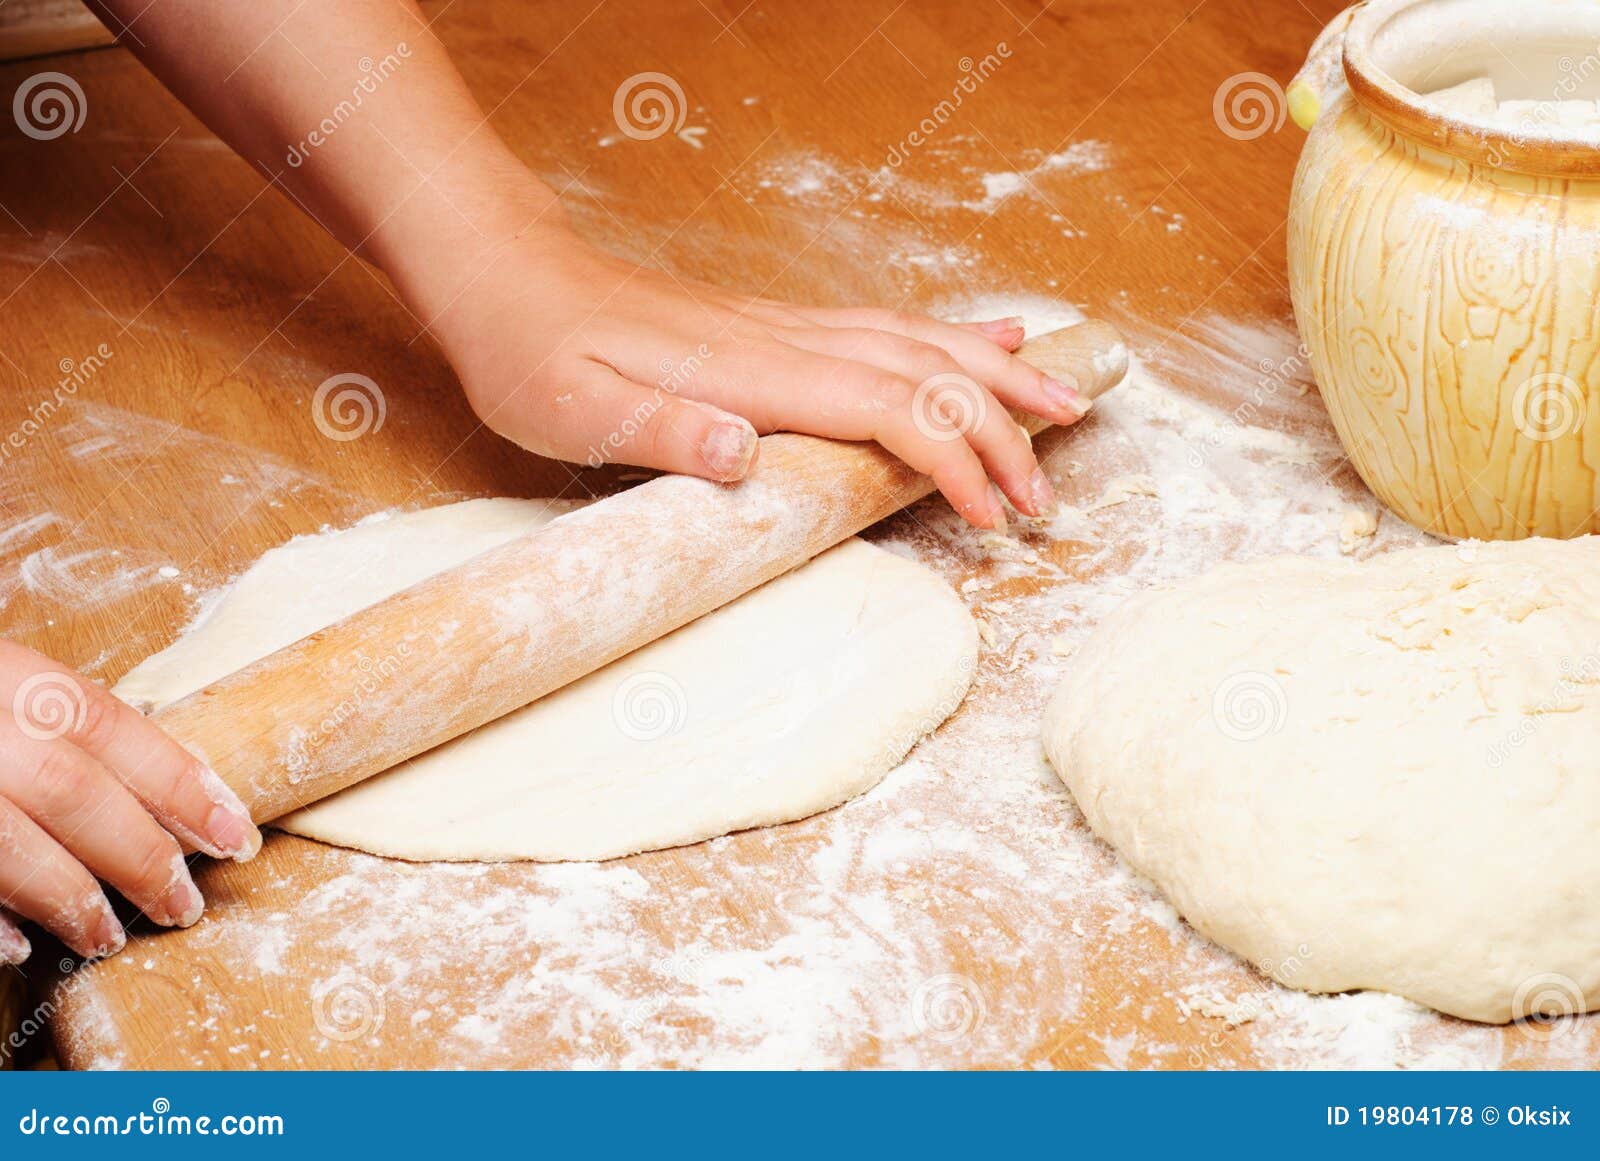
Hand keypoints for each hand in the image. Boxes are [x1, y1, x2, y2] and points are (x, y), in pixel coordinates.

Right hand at [0, 644, 260, 964]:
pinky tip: (15, 944)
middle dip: (139, 855)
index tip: (233, 832)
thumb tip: (168, 794)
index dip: (179, 783)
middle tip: (185, 903)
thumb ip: (60, 730)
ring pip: (5, 843)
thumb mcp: (6, 690)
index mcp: (4, 673)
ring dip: (68, 898)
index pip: (110, 726)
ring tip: (108, 935)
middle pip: (68, 790)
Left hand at [426, 226, 1092, 529]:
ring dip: (997, 375)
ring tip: (1065, 402)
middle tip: (1049, 490)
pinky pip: (886, 326)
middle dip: (1001, 430)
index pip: (884, 409)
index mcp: (751, 372)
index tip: (995, 515)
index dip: (952, 460)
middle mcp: (785, 340)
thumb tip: (742, 457)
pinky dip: (951, 335)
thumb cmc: (530, 350)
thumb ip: (661, 431)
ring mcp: (786, 327)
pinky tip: (989, 336)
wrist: (506, 275)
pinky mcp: (775, 326)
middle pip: (925, 373)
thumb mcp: (571, 409)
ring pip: (919, 341)